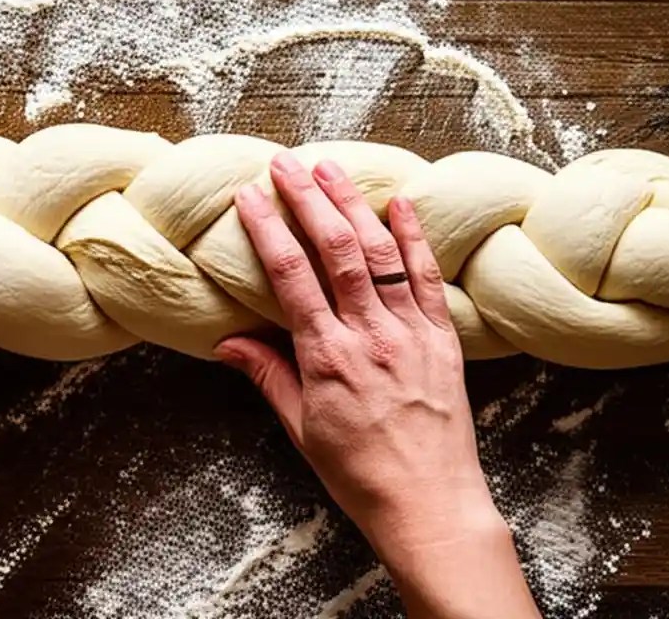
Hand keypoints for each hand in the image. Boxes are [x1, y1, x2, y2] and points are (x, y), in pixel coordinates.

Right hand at [216, 152, 537, 617]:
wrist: (430, 505)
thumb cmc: (360, 474)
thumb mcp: (301, 429)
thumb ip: (268, 376)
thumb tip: (226, 342)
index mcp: (328, 358)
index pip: (291, 277)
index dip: (267, 229)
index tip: (247, 195)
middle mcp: (371, 336)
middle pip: (337, 251)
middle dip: (307, 200)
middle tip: (285, 163)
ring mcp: (412, 334)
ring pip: (381, 254)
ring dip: (353, 206)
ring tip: (330, 168)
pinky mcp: (443, 339)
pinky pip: (426, 278)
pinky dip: (413, 237)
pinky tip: (399, 203)